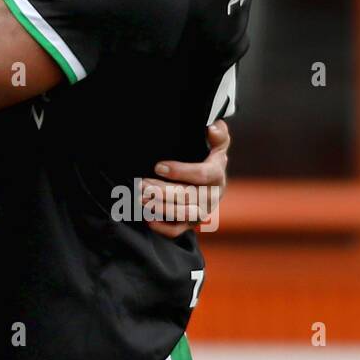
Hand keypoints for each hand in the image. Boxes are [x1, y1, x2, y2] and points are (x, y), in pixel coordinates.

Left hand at [141, 119, 229, 237]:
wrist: (210, 181)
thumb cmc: (209, 157)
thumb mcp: (217, 143)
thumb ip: (218, 133)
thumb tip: (211, 128)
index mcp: (217, 174)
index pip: (203, 175)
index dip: (181, 171)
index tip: (158, 167)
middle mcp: (212, 195)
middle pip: (189, 196)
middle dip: (163, 190)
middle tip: (142, 183)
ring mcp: (202, 211)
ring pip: (183, 214)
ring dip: (160, 207)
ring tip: (141, 198)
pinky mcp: (191, 223)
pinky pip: (177, 230)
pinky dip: (162, 227)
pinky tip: (147, 217)